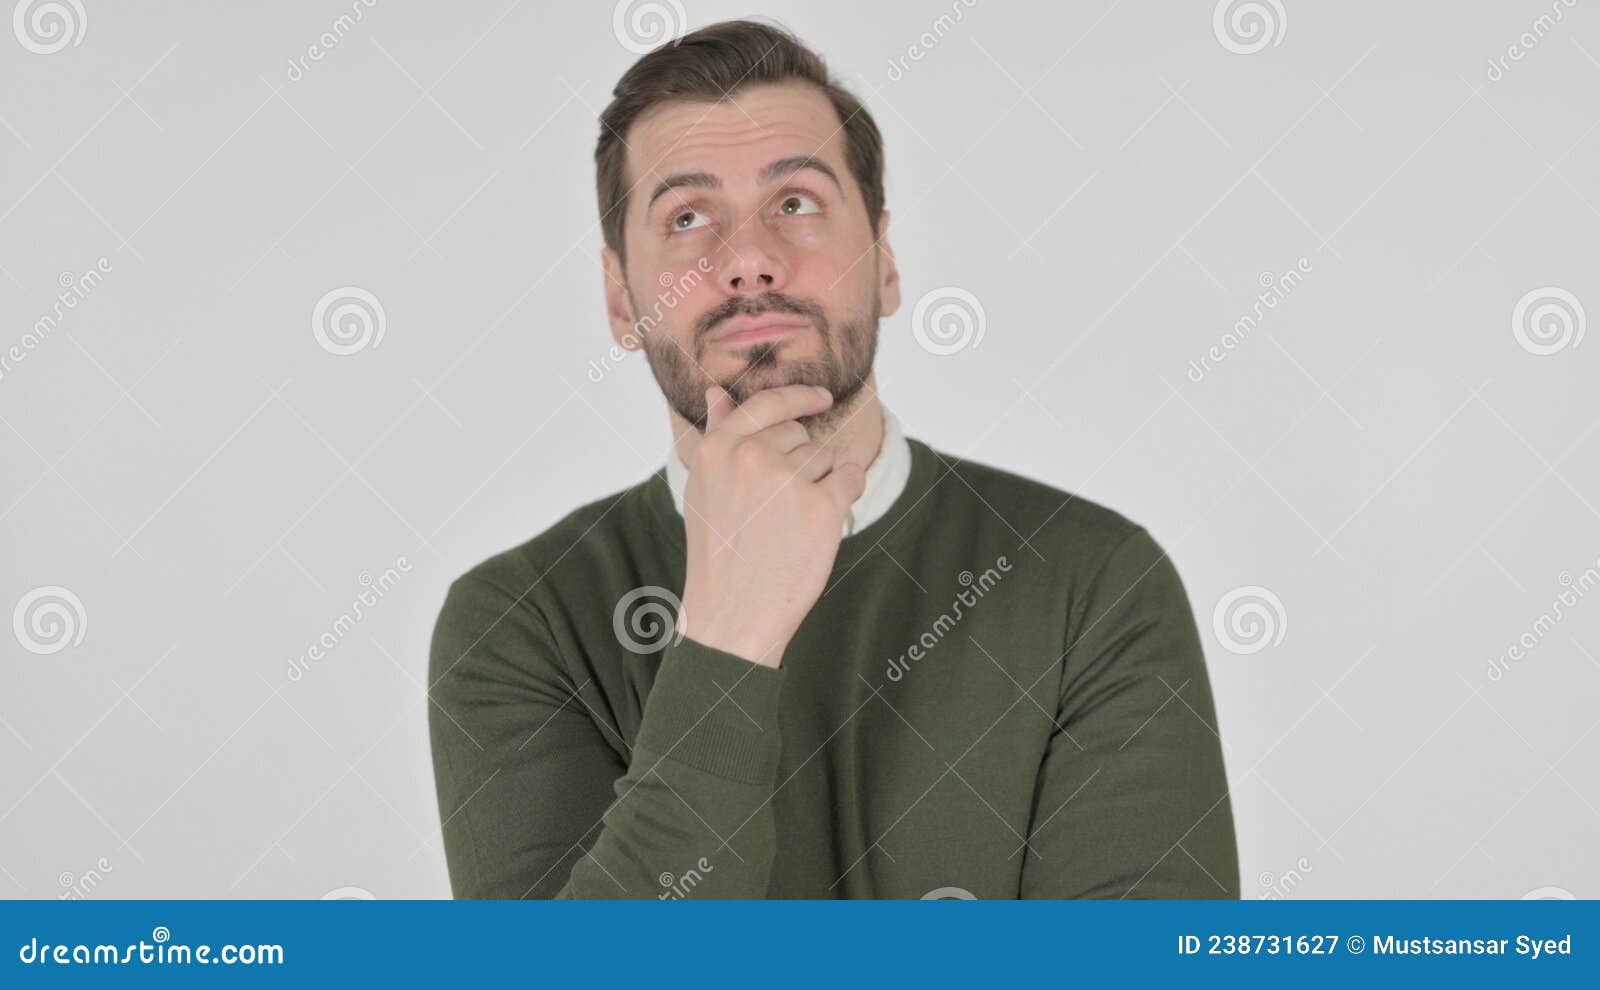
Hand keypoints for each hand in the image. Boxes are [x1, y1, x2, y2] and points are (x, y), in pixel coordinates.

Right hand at [677, 384, 866, 666]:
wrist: (734, 614)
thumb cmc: (719, 552)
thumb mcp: (704, 488)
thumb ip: (716, 436)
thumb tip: (717, 392)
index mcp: (717, 449)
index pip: (766, 403)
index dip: (798, 396)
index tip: (822, 396)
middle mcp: (751, 457)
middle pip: (800, 436)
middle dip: (799, 463)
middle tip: (777, 510)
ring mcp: (788, 481)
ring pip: (826, 458)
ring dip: (821, 484)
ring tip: (790, 524)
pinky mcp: (823, 506)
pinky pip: (853, 475)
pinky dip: (848, 493)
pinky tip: (824, 521)